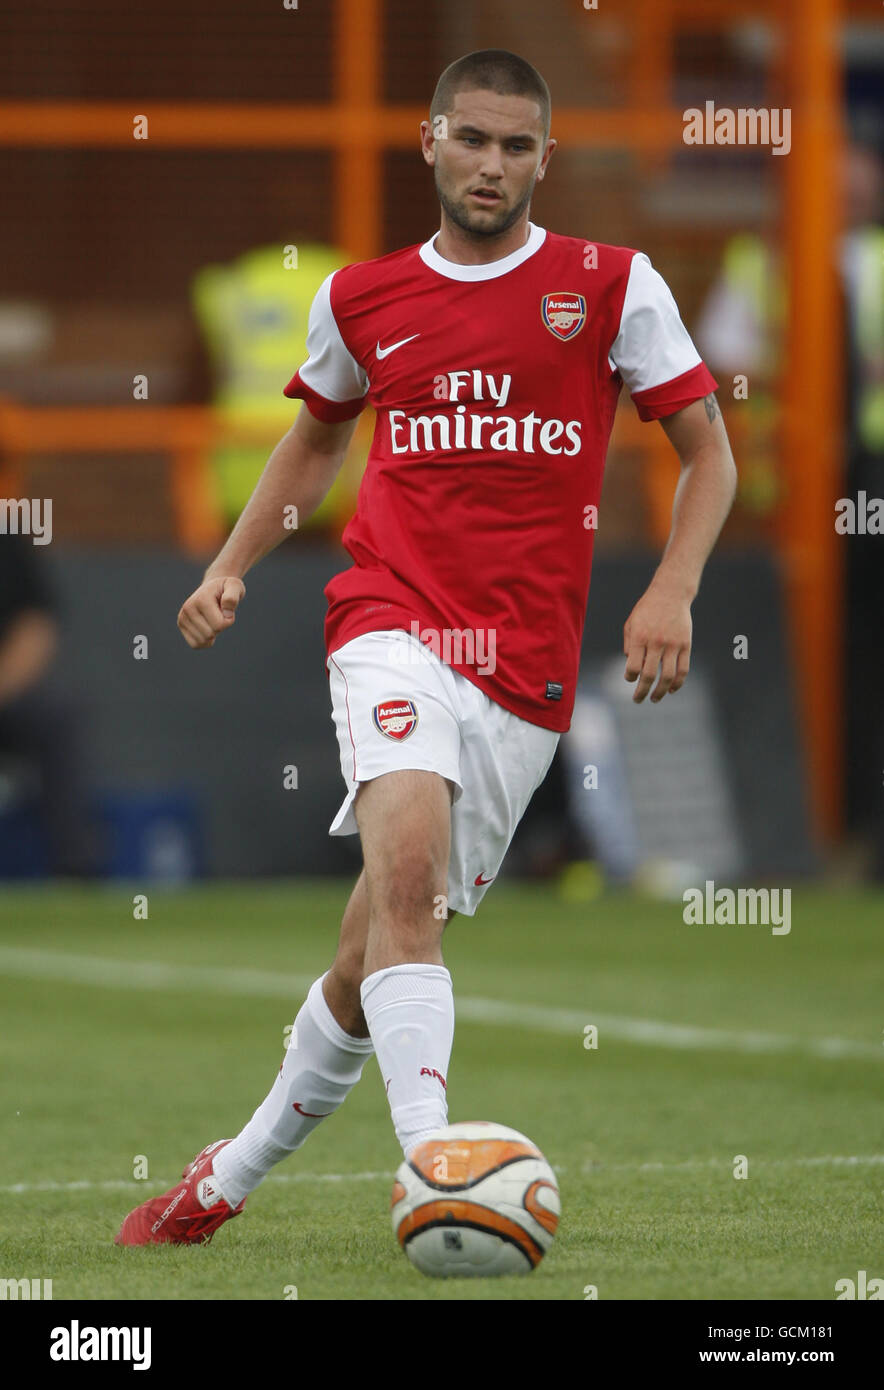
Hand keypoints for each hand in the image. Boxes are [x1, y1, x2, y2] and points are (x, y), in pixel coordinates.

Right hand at [177, 576, 244, 649]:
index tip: (227, 609)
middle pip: (210, 634)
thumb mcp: (235, 587)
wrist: (213, 589)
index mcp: (201, 600)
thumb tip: (227, 613)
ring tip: (213, 618)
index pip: (219, 625)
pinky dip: (205, 641)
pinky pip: (195, 644)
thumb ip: (233, 597)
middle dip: (220, 627)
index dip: (229, 620)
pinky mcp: (181, 625)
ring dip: (214, 633)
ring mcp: (182, 617)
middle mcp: (188, 608)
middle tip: (219, 614)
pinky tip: (208, 629)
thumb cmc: (227, 588)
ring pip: (203, 641)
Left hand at [623, 582, 691, 703]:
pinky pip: (683, 669)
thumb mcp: (631, 623)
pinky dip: (678, 683)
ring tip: (655, 699)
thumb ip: (629, 644)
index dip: (630, 677)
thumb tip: (631, 666)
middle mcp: (656, 642)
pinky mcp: (686, 645)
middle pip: (649, 675)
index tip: (630, 678)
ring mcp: (673, 644)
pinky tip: (671, 690)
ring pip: (668, 676)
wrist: (671, 593)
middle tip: (637, 699)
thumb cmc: (647, 609)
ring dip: (660, 692)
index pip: (632, 666)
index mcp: (639, 637)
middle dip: (642, 691)